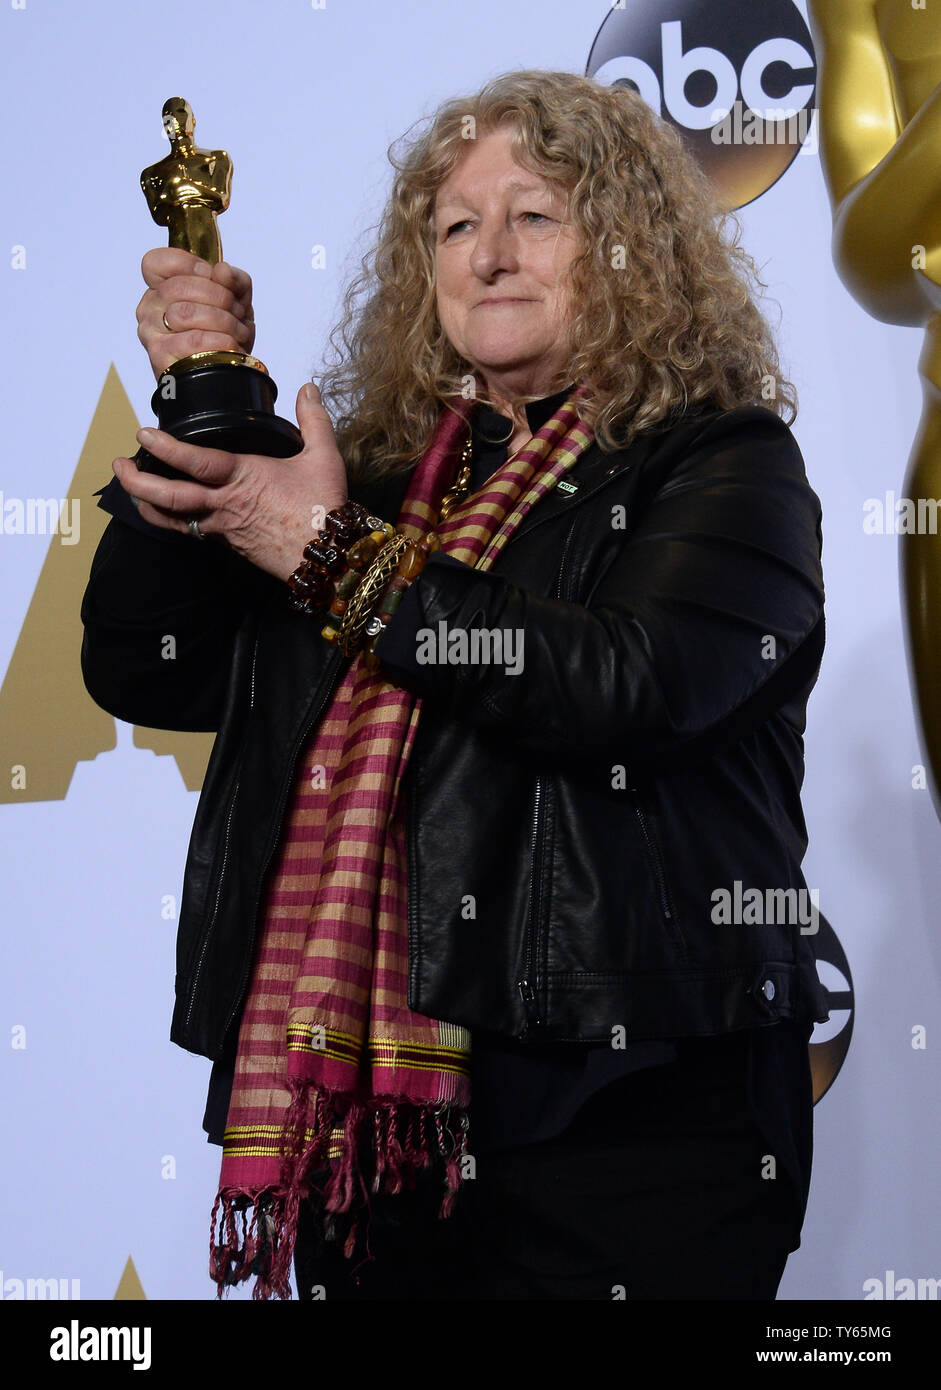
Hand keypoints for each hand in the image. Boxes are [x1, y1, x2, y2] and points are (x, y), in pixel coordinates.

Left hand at [111, 382, 348, 582]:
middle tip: (118, 465)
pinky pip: (189, 531)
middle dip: (138, 481)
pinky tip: (163, 511)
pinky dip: (169, 520)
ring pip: (173, 518)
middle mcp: (225, 504)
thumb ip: (313, 419)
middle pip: (170, 496)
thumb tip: (307, 388)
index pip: (195, 461)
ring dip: (146, 503)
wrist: (327, 559)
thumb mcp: (324, 457)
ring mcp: (222, 527)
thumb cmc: (323, 509)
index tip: (143, 434)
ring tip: (130, 488)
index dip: (166, 448)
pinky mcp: (227, 544)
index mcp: (244, 477)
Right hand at [136, 247, 255, 379]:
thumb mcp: (236, 300)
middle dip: (219, 295)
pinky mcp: (161, 358)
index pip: (155, 263)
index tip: (211, 275)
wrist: (227, 373)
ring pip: (186, 313)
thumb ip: (232, 280)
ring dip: (223, 320)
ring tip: (239, 331)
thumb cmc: (224, 333)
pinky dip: (221, 341)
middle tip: (237, 311)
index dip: (187, 264)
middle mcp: (150, 309)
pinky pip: (194, 341)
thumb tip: (222, 271)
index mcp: (161, 288)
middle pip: (178, 286)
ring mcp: (151, 334)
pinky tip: (232, 346)